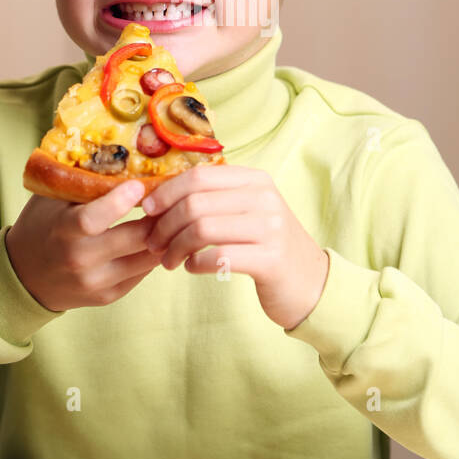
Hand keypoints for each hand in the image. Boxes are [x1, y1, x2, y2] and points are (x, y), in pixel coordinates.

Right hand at [5, 180, 163, 312]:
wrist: (25, 275)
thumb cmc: (42, 225)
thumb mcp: (51, 198)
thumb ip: (80, 179)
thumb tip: (118, 148)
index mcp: (62, 231)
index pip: (93, 220)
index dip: (119, 202)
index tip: (139, 185)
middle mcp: (80, 260)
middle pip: (132, 240)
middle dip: (159, 217)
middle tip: (175, 196)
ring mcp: (95, 282)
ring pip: (146, 259)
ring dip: (164, 235)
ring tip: (174, 214)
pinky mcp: (108, 296)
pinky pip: (142, 273)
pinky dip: (154, 253)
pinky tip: (160, 235)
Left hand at [142, 164, 329, 329]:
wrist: (312, 283)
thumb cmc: (267, 246)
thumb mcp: (247, 211)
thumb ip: (214, 199)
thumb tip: (158, 197)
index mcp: (255, 180)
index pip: (199, 176)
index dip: (166, 192)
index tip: (147, 210)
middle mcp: (265, 198)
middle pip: (195, 203)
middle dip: (165, 225)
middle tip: (154, 244)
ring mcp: (270, 227)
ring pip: (202, 229)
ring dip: (175, 247)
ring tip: (168, 260)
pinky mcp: (271, 259)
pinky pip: (218, 256)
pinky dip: (196, 263)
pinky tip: (192, 268)